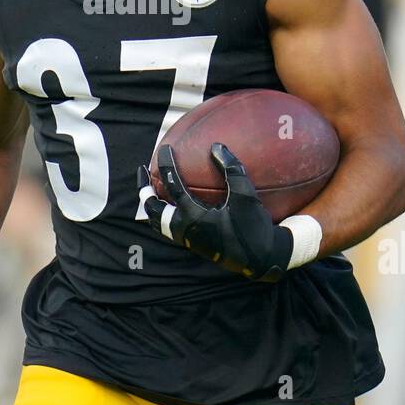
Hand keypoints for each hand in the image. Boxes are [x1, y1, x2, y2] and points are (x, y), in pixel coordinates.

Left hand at [139, 143, 292, 281]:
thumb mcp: (245, 195)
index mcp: (193, 216)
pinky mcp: (192, 244)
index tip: (164, 149)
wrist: (261, 258)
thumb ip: (231, 168)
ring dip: (151, 203)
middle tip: (143, 170)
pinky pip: (167, 228)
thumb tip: (216, 146)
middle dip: (144, 188)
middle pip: (152, 208)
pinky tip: (171, 202)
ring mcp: (186, 238)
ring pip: (157, 221)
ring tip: (151, 188)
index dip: (166, 165)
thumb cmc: (253, 225)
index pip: (172, 185)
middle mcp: (183, 229)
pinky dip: (162, 213)